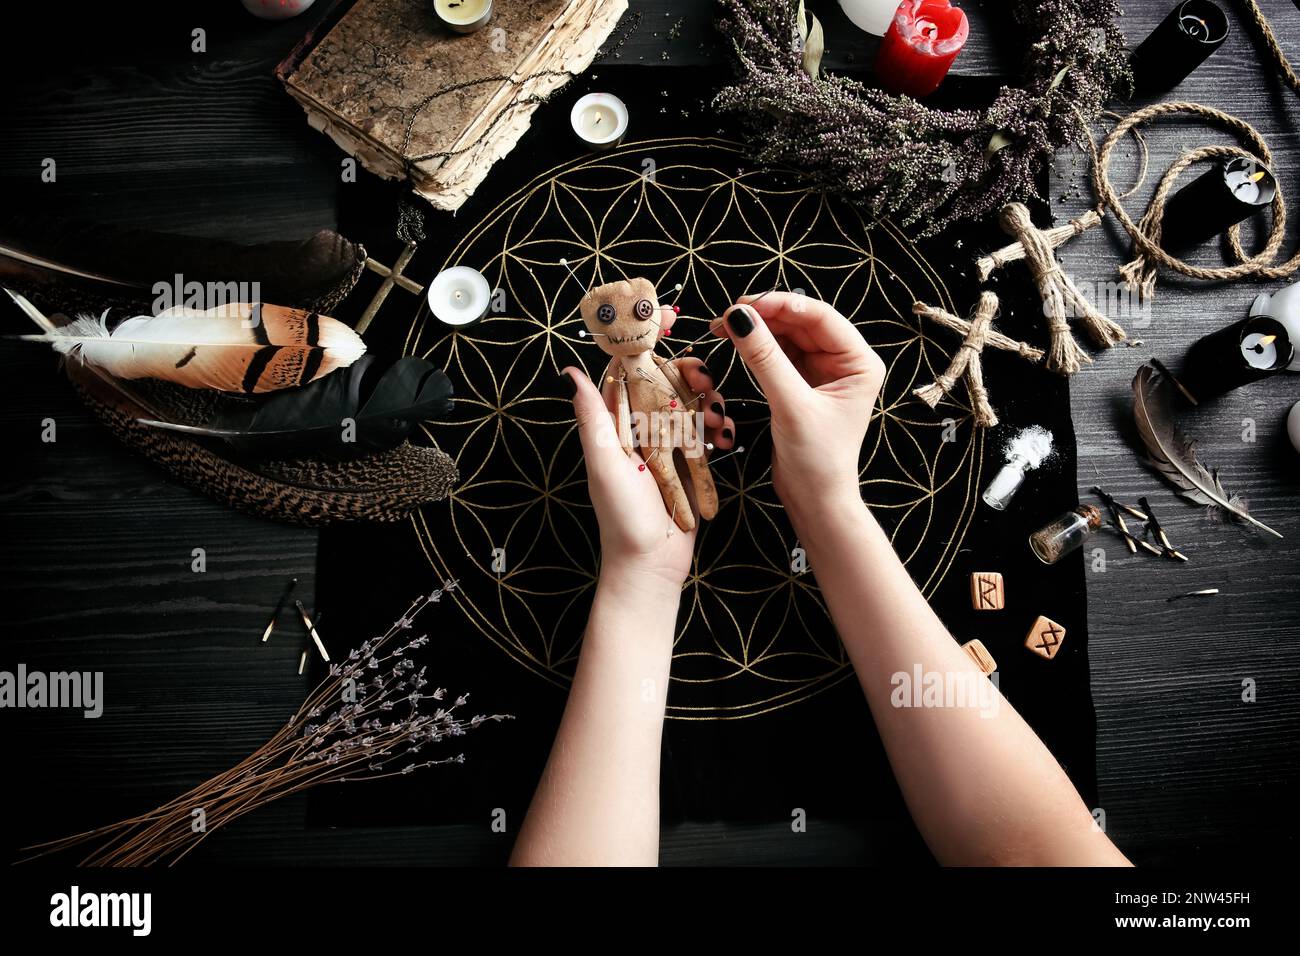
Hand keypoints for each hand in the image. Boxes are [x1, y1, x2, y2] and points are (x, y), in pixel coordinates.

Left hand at [561, 360, 734, 588]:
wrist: (652, 565)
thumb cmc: (623, 519)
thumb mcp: (605, 464)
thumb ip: (593, 418)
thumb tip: (568, 373)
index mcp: (615, 427)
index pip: (629, 375)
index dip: (647, 351)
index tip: (670, 335)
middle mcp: (640, 432)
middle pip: (666, 385)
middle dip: (689, 376)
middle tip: (704, 381)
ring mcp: (668, 448)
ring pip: (691, 406)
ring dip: (708, 403)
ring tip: (716, 418)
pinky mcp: (691, 465)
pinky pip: (707, 435)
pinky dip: (718, 430)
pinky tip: (724, 437)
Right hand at [712, 292, 884, 519]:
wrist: (815, 500)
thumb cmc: (817, 459)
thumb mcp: (790, 404)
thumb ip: (765, 359)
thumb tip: (739, 317)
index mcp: (859, 362)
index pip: (820, 317)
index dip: (782, 304)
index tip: (746, 304)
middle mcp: (845, 361)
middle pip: (801, 322)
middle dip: (765, 315)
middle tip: (727, 314)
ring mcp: (822, 371)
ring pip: (787, 335)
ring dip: (757, 329)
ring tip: (723, 326)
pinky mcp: (802, 383)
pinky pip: (778, 353)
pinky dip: (756, 346)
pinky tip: (735, 340)